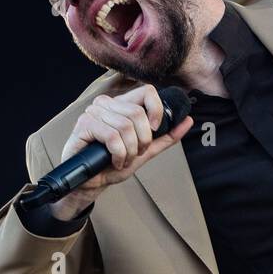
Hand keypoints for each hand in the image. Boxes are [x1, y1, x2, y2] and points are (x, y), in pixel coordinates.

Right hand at [51, 83, 193, 218]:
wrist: (91, 182)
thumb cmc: (112, 164)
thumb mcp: (145, 151)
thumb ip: (166, 136)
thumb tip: (188, 120)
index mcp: (121, 105)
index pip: (147, 91)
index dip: (156, 111)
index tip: (155, 129)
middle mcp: (106, 104)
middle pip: (138, 113)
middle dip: (143, 140)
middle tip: (135, 153)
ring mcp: (94, 112)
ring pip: (126, 126)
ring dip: (130, 151)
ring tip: (124, 160)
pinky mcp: (84, 124)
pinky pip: (112, 136)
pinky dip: (118, 155)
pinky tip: (114, 162)